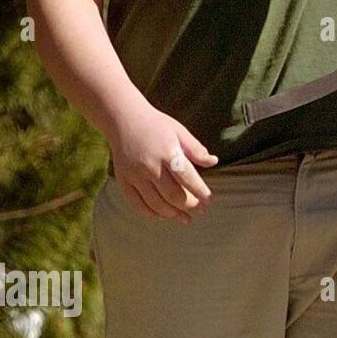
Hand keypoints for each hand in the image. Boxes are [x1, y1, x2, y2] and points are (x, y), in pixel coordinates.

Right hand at [106, 106, 217, 222]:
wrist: (123, 119)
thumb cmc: (156, 125)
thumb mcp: (179, 131)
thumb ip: (196, 149)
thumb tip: (214, 162)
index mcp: (167, 152)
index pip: (188, 178)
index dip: (200, 192)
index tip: (210, 200)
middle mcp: (150, 166)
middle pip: (173, 194)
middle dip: (189, 205)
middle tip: (200, 210)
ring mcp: (134, 175)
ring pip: (156, 203)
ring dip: (173, 214)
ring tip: (186, 218)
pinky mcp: (123, 180)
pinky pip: (137, 203)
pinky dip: (151, 213)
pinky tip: (164, 216)